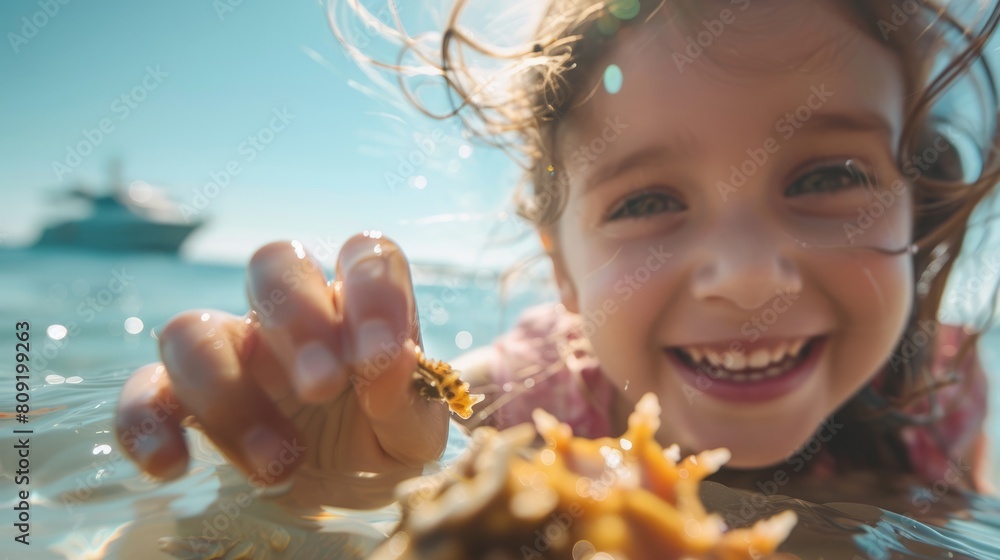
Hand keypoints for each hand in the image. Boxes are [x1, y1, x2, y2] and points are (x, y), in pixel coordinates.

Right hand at [114, 232, 448, 508]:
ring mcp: (232, 351)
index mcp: (356, 306)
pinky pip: (143, 393)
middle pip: (272, 263)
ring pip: (195, 328)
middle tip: (320, 389)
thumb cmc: (383, 442)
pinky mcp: (183, 402)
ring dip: (228, 394)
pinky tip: (173, 465)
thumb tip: (394, 362)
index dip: (372, 292)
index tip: (379, 358)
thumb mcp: (412, 434)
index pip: (364, 255)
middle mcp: (290, 314)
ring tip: (280, 466)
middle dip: (294, 318)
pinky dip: (144, 425)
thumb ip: (409, 399)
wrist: (345, 491)